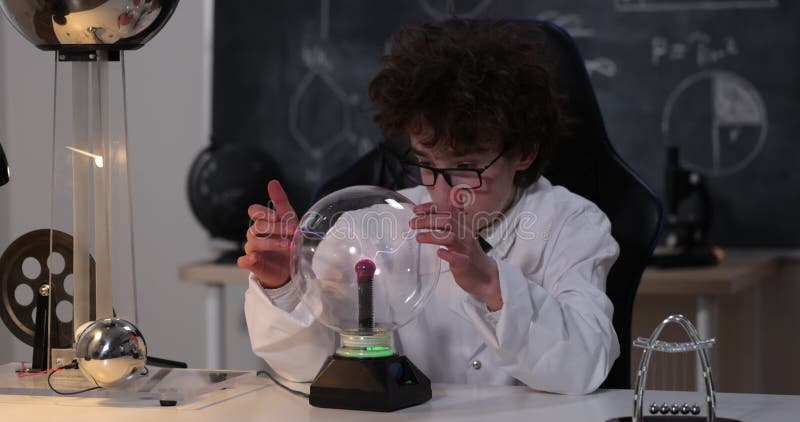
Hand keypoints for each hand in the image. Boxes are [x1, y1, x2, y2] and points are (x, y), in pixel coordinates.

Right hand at [237, 180, 297, 288]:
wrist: (290, 266)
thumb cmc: (287, 240)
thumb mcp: (289, 220)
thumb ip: (280, 202)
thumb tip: (272, 182)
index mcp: (262, 222)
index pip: (254, 211)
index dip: (266, 213)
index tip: (280, 217)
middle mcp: (254, 234)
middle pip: (258, 226)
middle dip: (276, 228)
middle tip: (292, 232)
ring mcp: (252, 250)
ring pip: (253, 242)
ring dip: (271, 243)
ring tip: (288, 246)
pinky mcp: (252, 265)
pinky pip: (243, 261)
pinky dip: (247, 259)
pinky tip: (254, 258)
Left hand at [409, 193, 502, 310]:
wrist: (484, 274)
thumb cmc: (468, 251)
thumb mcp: (462, 229)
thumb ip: (454, 212)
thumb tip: (452, 189)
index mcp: (463, 224)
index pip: (448, 210)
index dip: (432, 207)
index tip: (416, 210)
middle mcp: (465, 233)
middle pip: (447, 221)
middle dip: (427, 220)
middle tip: (412, 224)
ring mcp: (465, 249)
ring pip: (450, 237)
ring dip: (433, 236)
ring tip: (418, 238)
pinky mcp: (465, 264)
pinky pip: (457, 258)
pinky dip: (447, 254)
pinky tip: (439, 253)